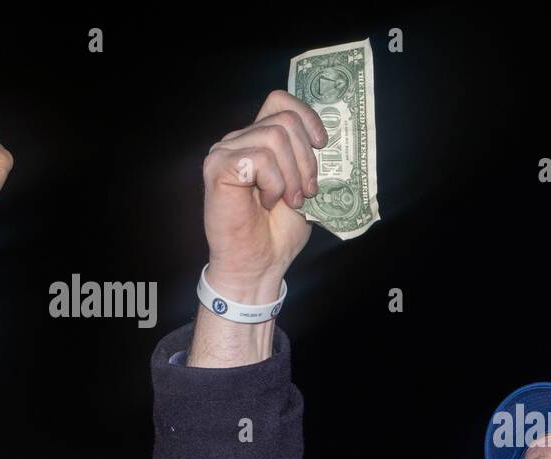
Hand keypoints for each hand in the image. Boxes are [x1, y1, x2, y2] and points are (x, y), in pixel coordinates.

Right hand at [202, 90, 326, 303]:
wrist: (260, 264)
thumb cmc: (278, 232)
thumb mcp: (305, 189)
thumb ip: (310, 162)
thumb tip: (332, 141)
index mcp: (259, 141)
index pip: (280, 101)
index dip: (307, 116)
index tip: (323, 144)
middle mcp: (239, 140)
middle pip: (284, 120)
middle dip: (307, 158)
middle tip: (307, 192)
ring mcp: (225, 151)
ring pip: (275, 137)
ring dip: (292, 175)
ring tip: (288, 201)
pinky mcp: (218, 167)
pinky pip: (260, 158)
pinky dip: (274, 183)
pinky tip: (267, 202)